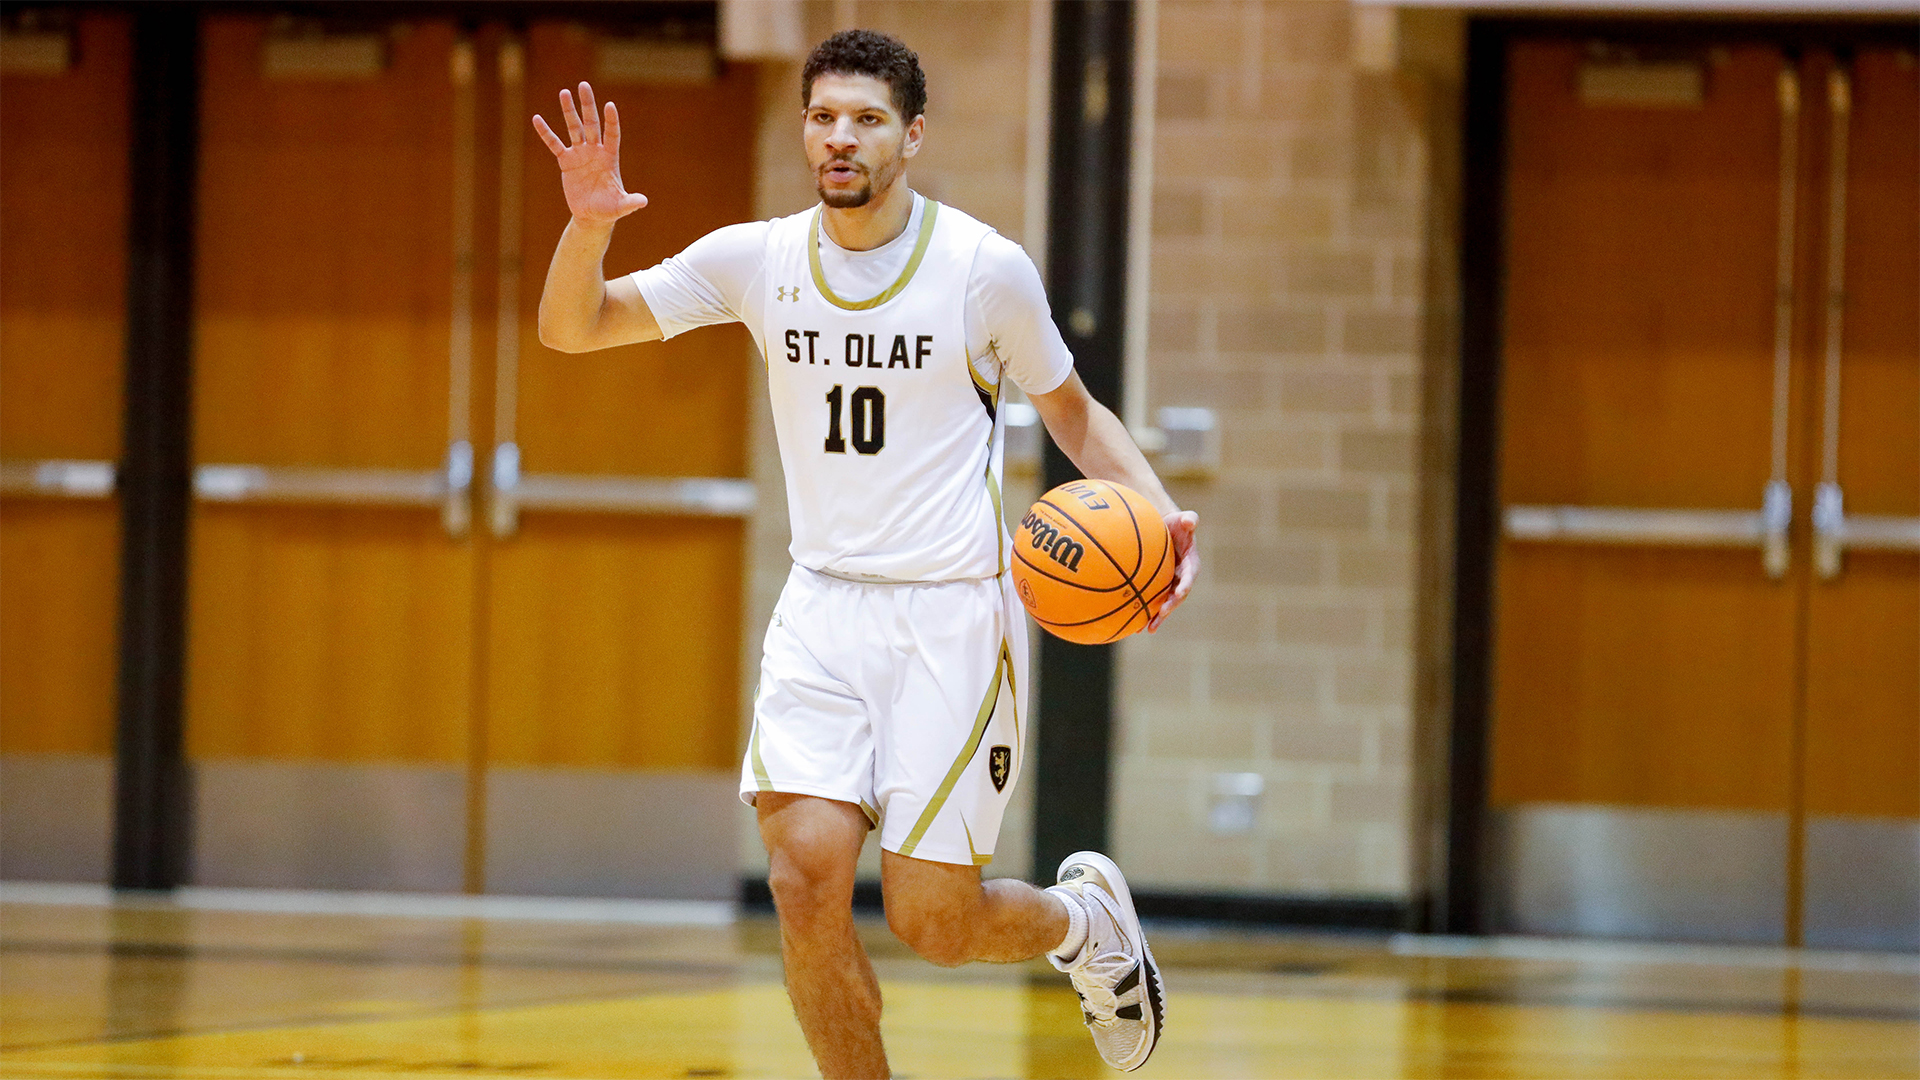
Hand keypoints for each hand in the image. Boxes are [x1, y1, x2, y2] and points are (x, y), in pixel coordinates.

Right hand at [532, 82, 648, 224]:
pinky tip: (537, 119)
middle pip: (591, 123)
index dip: (611, 121)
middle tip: (584, 85)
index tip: (610, 105)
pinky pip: (555, 144)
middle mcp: (595, 151)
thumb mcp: (621, 206)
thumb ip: (631, 202)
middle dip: (588, 105)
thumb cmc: (609, 209)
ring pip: (573, 128)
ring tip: (564, 92)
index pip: (612, 134)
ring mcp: (580, 154)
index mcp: (610, 157)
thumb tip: (643, 202)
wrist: (592, 216)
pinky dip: (546, 133)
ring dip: (569, 111)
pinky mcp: (566, 162)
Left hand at [1148, 510, 1198, 631]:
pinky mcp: (1160, 588)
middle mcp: (1182, 577)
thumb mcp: (1182, 519)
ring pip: (1166, 604)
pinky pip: (1154, 602)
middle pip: (1178, 596)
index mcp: (1191, 564)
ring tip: (1146, 629)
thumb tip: (1191, 520)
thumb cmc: (1175, 524)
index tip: (1180, 592)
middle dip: (1171, 606)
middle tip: (1162, 614)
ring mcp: (1171, 584)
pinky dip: (1146, 613)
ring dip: (1158, 616)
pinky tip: (1135, 626)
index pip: (1190, 576)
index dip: (1186, 584)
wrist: (1165, 530)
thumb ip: (1189, 519)